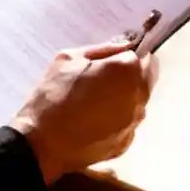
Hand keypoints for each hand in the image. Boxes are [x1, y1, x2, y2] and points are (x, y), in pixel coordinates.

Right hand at [9, 37, 159, 183]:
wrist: (43, 143)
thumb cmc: (54, 94)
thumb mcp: (71, 58)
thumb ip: (103, 49)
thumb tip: (124, 47)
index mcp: (127, 71)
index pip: (143, 54)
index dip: (129, 53)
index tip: (114, 58)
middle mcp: (138, 96)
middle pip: (147, 78)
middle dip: (132, 73)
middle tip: (105, 76)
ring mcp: (133, 122)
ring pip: (138, 101)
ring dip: (126, 96)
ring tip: (96, 101)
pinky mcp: (126, 143)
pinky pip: (128, 123)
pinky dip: (118, 118)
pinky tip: (95, 120)